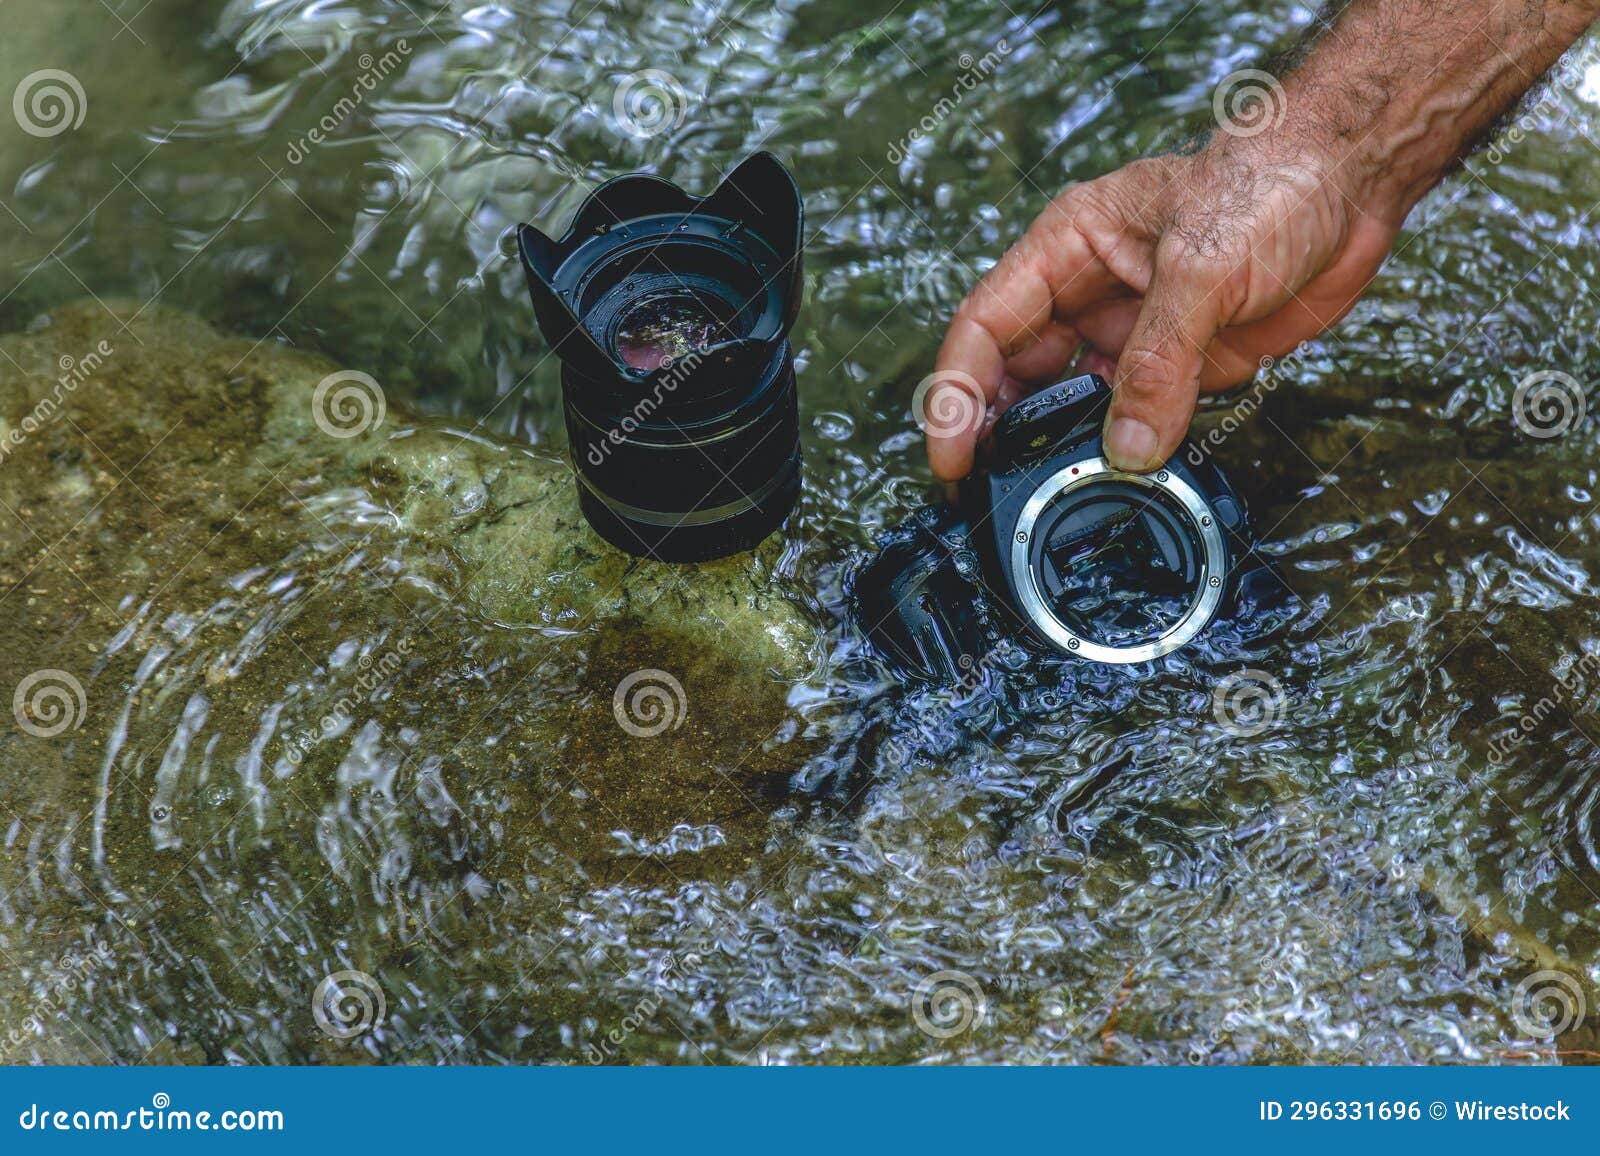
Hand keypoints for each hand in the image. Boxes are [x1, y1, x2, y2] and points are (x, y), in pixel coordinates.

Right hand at [924, 136, 1400, 479]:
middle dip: (996, 433)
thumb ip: (1160, 360)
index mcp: (1066, 248)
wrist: (1353, 184)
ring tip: (1044, 497)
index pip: (985, 327)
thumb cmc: (1270, 183)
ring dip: (1058, 448)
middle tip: (986, 493)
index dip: (958, 394)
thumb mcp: (1203, 265)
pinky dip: (1123, 451)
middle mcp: (1086, 292)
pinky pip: (1134, 416)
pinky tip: (1117, 478)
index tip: (952, 454)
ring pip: (1070, 401)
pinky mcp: (1177, 361)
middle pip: (1015, 373)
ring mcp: (1130, 330)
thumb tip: (1128, 445)